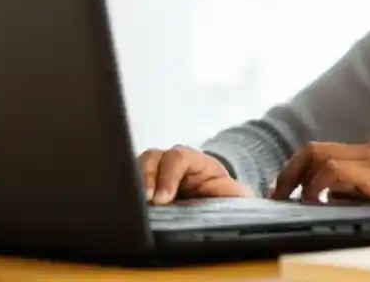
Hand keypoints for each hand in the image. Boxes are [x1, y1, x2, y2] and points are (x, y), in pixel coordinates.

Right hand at [137, 145, 254, 203]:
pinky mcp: (146, 189)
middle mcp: (173, 164)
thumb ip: (238, 198)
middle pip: (152, 157)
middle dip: (145, 178)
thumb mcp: (238, 199)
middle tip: (145, 202)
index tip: (163, 199)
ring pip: (137, 168)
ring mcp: (157, 174)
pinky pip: (130, 185)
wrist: (220, 206)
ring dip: (133, 186)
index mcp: (198, 163)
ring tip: (132, 208)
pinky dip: (128, 196)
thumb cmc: (229, 201)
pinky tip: (128, 211)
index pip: (179, 158)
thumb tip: (241, 204)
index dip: (169, 175)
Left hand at [271, 141, 369, 205]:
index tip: (285, 189)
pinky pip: (334, 169)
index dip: (298, 169)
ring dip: (299, 178)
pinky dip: (317, 184)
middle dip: (289, 171)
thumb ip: (361, 190)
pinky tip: (316, 201)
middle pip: (313, 149)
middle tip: (277, 195)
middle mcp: (367, 150)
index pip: (323, 152)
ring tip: (292, 200)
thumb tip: (329, 199)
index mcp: (369, 153)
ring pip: (318, 154)